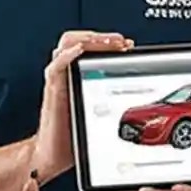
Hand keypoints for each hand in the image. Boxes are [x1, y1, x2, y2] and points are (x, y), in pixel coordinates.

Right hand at [32, 31, 132, 181]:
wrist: (51, 154)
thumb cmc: (72, 136)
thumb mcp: (96, 112)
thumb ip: (110, 97)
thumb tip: (139, 91)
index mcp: (76, 75)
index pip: (89, 46)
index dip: (107, 41)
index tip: (127, 45)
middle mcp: (66, 74)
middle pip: (77, 39)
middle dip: (100, 36)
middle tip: (119, 41)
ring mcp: (58, 80)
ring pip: (66, 45)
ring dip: (88, 40)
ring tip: (106, 42)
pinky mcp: (53, 90)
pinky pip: (56, 67)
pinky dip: (67, 56)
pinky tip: (78, 51)